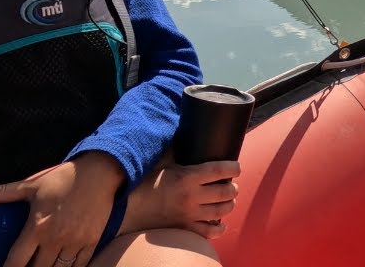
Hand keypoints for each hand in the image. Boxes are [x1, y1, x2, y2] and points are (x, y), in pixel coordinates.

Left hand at [0, 151, 124, 266]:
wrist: (100, 172)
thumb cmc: (62, 177)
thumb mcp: (31, 184)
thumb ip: (2, 193)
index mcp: (37, 227)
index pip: (17, 261)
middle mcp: (56, 238)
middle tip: (26, 266)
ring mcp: (75, 242)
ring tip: (43, 266)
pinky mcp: (91, 241)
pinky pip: (80, 266)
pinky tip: (62, 266)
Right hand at [120, 159, 239, 238]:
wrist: (128, 207)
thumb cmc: (146, 181)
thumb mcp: (163, 162)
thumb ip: (178, 150)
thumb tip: (189, 130)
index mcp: (187, 177)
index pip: (220, 170)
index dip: (234, 168)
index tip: (236, 167)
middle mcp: (191, 197)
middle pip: (226, 192)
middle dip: (233, 188)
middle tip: (232, 184)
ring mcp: (189, 214)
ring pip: (221, 212)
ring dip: (229, 205)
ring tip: (228, 200)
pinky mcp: (184, 228)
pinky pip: (209, 232)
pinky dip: (219, 228)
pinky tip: (220, 223)